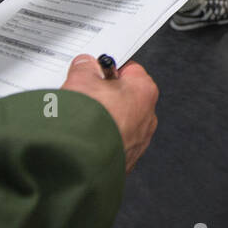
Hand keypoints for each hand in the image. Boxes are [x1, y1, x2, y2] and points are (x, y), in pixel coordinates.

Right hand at [61, 54, 158, 171]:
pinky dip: (99, 139)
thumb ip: (85, 67)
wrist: (81, 163)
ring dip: (101, 119)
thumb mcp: (81, 80)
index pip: (129, 69)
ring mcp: (139, 142)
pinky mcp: (126, 161)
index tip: (95, 71)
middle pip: (124, 96)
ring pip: (118, 121)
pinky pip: (112, 142)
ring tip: (80, 119)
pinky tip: (83, 137)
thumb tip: (86, 65)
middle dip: (104, 95)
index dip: (108, 69)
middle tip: (83, 95)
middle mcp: (148, 117)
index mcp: (144, 91)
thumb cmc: (89, 121)